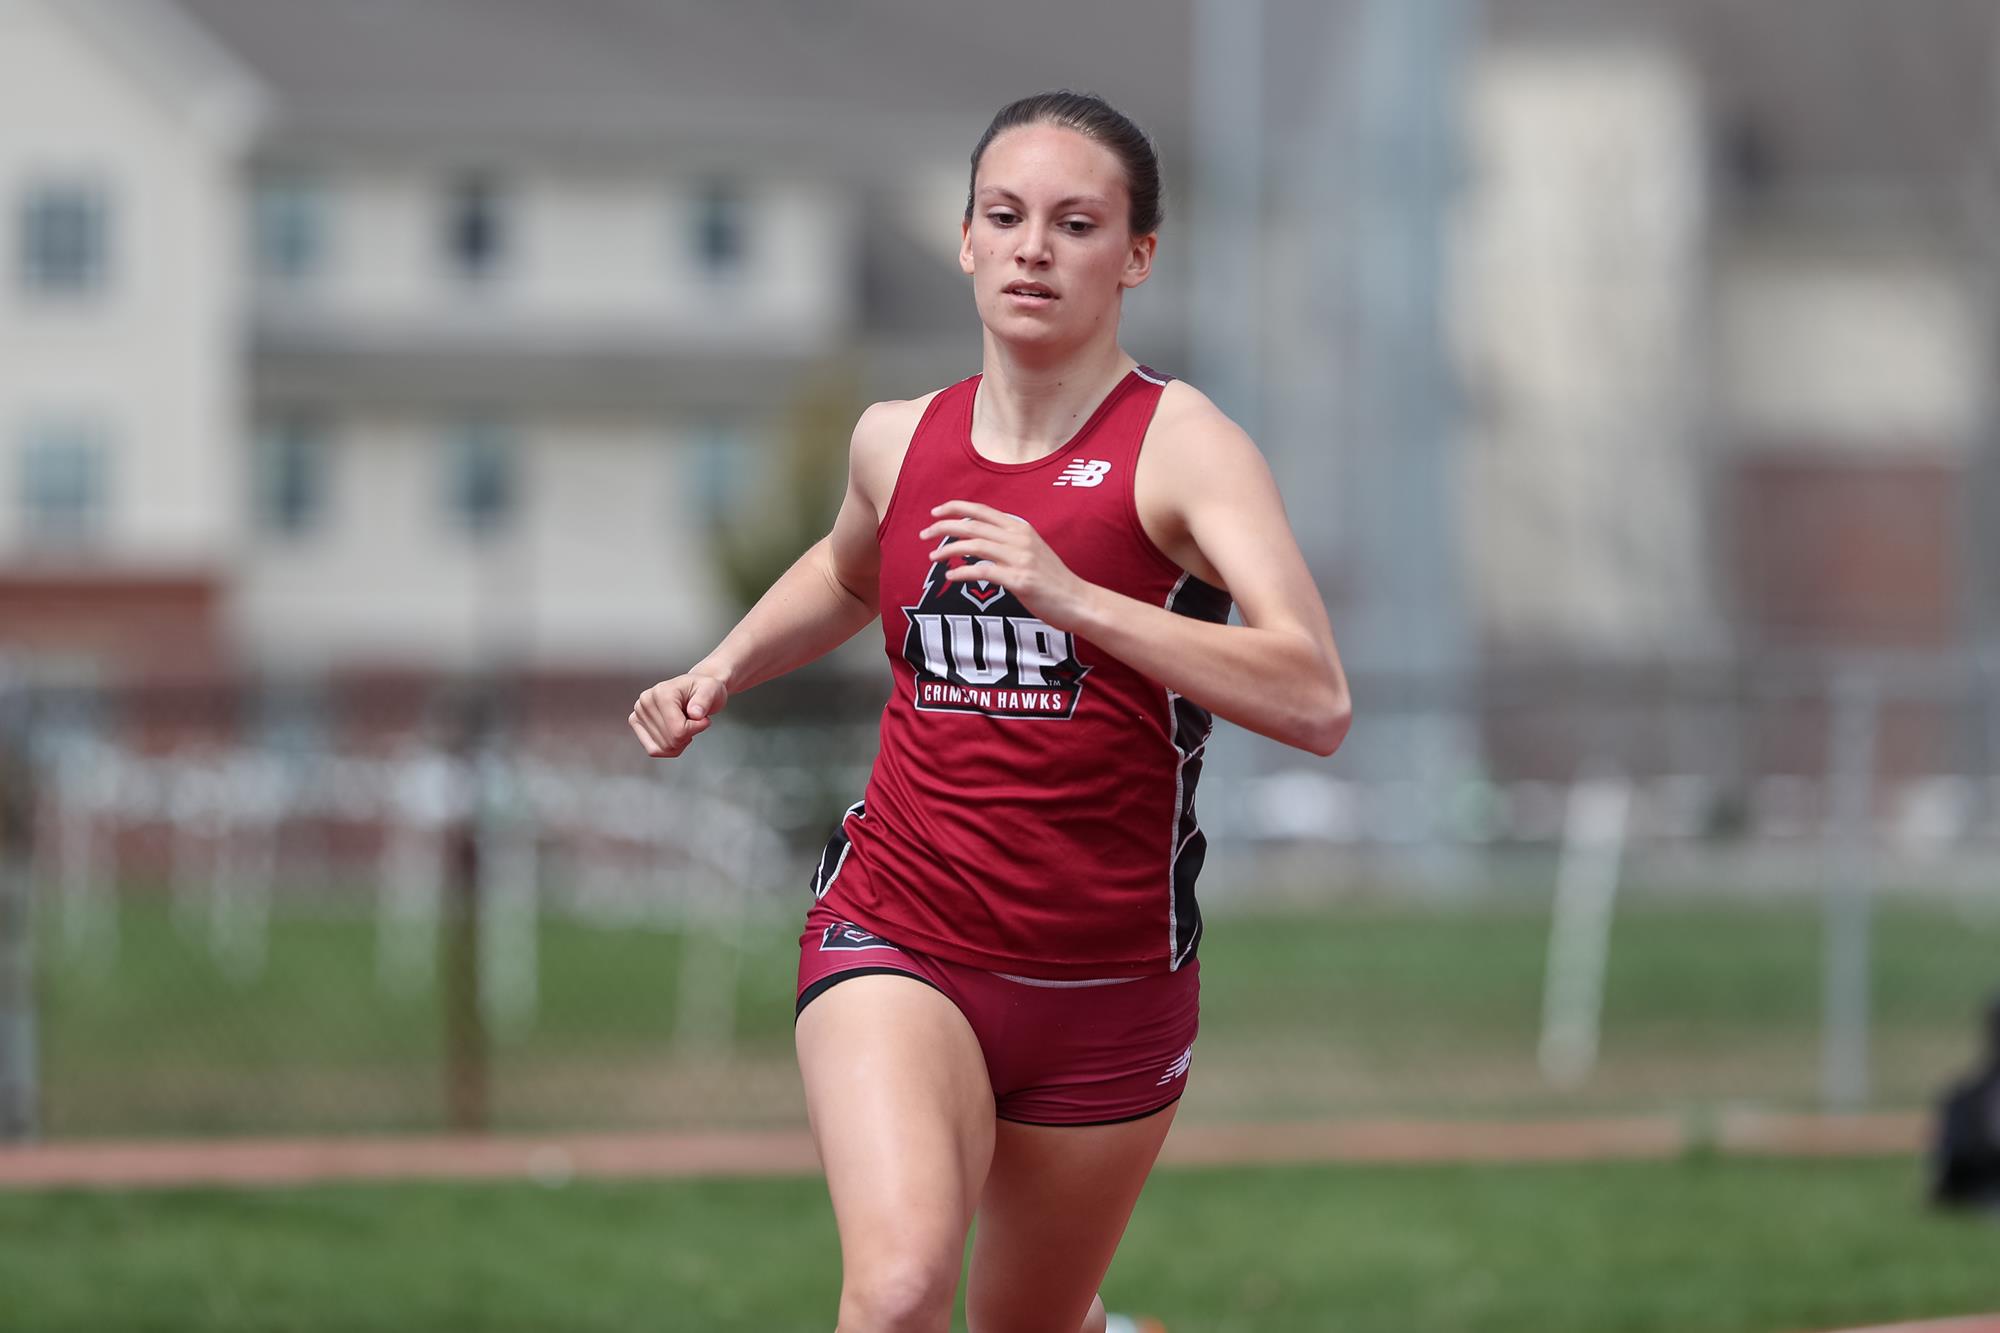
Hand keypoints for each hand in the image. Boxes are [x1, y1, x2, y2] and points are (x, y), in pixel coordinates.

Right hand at [629, 672, 728, 758]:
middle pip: (670, 742)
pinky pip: (653, 749)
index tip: (703, 719)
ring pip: (662, 748)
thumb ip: (705, 700)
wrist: (694, 688)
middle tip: (694, 722)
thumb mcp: (712, 689)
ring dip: (679, 743)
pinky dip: (668, 748)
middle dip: (688, 736)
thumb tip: (695, 714)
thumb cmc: (702, 689)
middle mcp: (645, 702)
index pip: (678, 730)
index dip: (696, 729)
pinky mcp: (636, 722)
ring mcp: (638, 712)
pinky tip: (676, 735)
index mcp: (662, 693)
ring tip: (685, 725)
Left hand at [918, 501, 1094, 629]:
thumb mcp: (1032, 551)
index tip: (935, 512)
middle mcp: (1019, 539)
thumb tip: (981, 540)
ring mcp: (1020, 559)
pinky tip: (950, 577)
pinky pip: (982, 572)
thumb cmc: (1053, 579)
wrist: (1078, 600)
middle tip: (923, 535)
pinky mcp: (1020, 581)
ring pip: (974, 545)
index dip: (956, 508)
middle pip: (972, 525)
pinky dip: (962, 573)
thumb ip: (1008, 542)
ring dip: (948, 550)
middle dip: (943, 527)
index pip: (982, 511)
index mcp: (1020, 528)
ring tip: (932, 557)